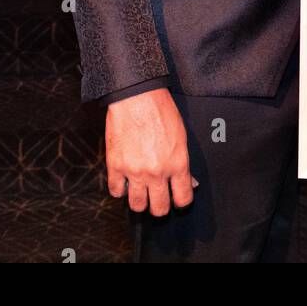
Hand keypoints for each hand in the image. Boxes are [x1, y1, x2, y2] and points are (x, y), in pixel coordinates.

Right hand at [105, 88, 197, 214]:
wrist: (137, 96)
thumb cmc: (161, 111)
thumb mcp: (182, 136)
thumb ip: (184, 163)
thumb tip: (190, 182)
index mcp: (177, 164)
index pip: (183, 199)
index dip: (181, 201)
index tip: (177, 198)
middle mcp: (157, 172)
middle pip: (159, 208)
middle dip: (160, 206)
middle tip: (159, 198)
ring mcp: (134, 171)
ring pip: (137, 205)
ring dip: (140, 202)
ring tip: (141, 192)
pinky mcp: (115, 166)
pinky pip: (116, 191)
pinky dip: (120, 189)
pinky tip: (125, 181)